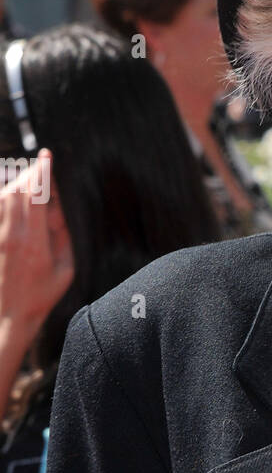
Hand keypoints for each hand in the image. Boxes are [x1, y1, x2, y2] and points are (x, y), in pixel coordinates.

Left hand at [0, 150, 73, 342]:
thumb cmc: (40, 296)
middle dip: (29, 174)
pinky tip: (11, 197)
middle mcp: (11, 235)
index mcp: (34, 242)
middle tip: (40, 169)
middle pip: (17, 190)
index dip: (43, 171)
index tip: (47, 156)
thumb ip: (63, 236)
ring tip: (27, 183)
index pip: (37, 195)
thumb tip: (59, 208)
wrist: (7, 317)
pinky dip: (3, 199)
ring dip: (15, 184)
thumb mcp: (65, 269)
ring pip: (2, 196)